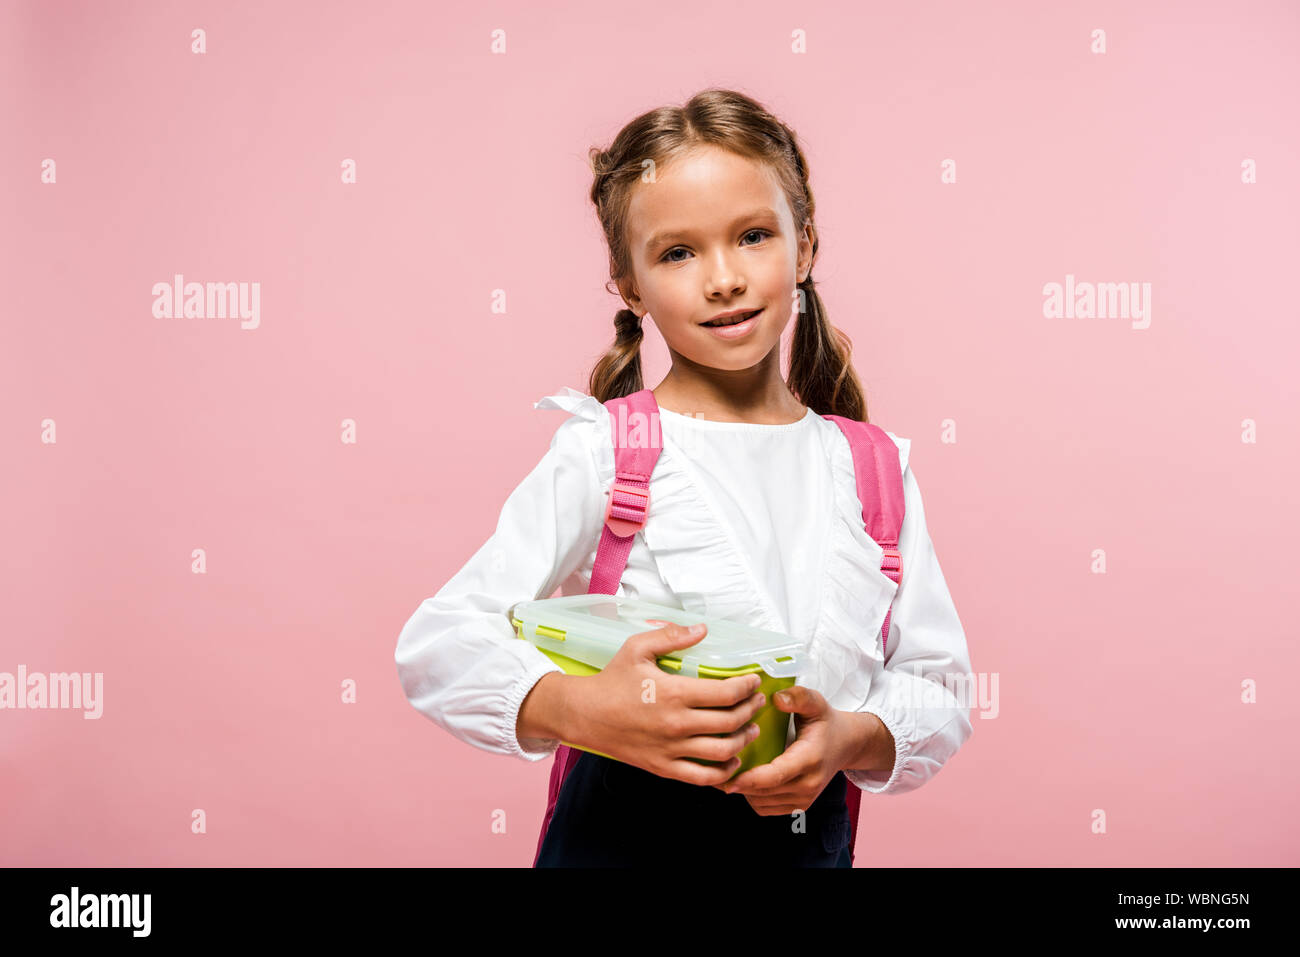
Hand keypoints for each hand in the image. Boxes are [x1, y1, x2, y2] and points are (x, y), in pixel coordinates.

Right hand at [567, 621, 767, 786]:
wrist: (583, 715)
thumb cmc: (611, 681)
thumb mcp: (637, 648)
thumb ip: (671, 636)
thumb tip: (702, 629)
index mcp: (674, 693)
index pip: (726, 693)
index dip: (747, 687)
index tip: (753, 682)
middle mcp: (677, 724)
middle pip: (731, 722)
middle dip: (751, 711)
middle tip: (757, 702)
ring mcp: (671, 749)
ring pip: (723, 752)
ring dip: (744, 741)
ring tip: (751, 730)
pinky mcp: (663, 768)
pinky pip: (702, 778)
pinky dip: (723, 773)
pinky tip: (732, 761)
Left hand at [711, 684, 854, 815]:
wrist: (846, 745)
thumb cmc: (825, 722)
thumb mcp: (816, 702)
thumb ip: (798, 696)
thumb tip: (776, 698)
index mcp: (810, 759)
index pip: (775, 776)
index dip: (749, 779)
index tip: (726, 777)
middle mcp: (808, 784)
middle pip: (764, 792)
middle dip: (737, 783)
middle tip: (713, 767)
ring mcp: (804, 799)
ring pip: (762, 803)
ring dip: (742, 790)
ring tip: (725, 770)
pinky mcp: (798, 807)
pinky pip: (766, 809)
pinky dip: (750, 797)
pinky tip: (741, 779)